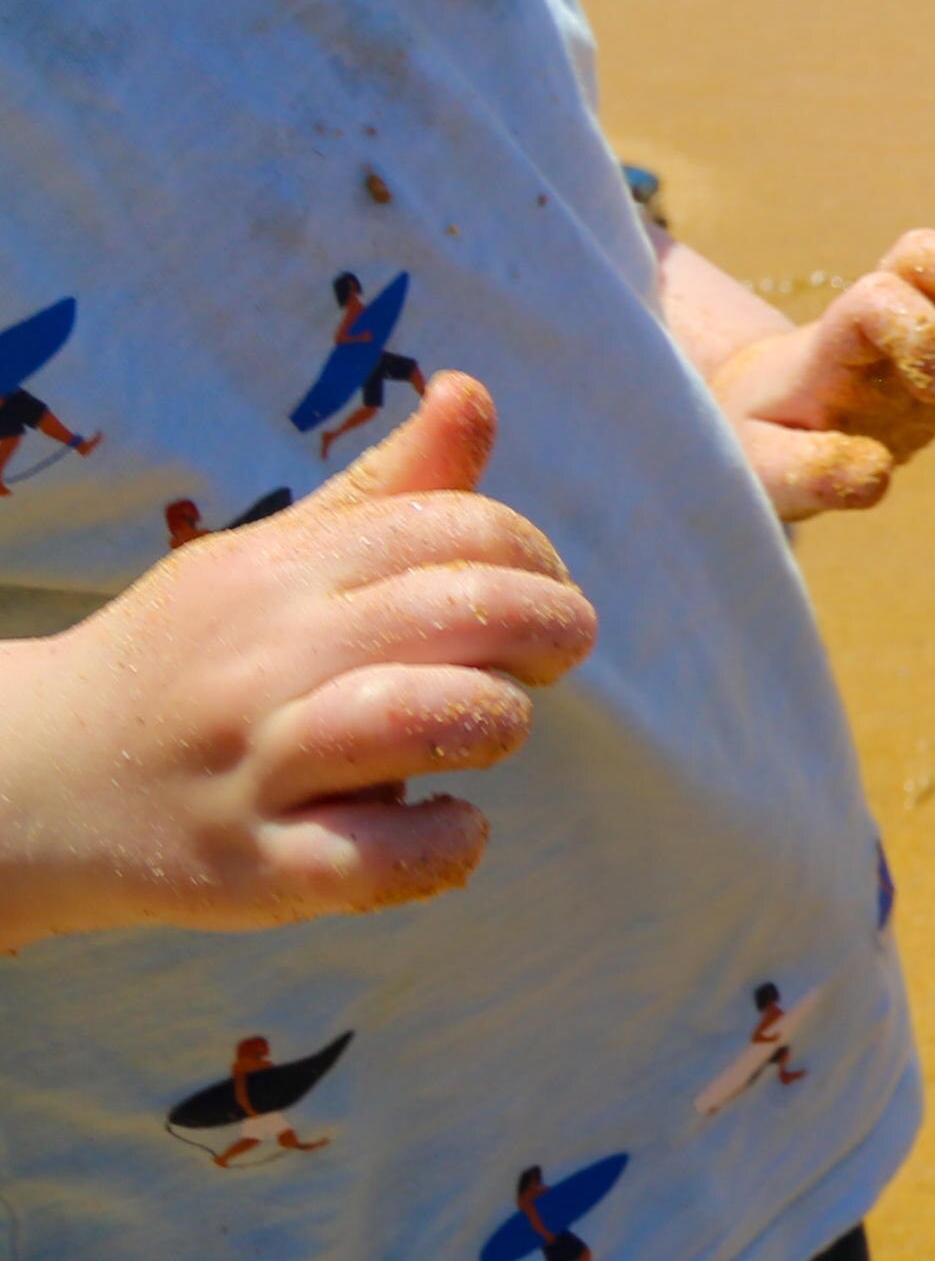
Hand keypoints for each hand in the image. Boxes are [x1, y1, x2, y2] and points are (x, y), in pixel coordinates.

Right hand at [0, 374, 592, 950]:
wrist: (22, 786)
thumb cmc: (191, 662)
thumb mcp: (270, 560)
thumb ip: (385, 490)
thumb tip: (470, 388)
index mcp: (279, 572)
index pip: (454, 527)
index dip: (533, 555)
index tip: (542, 592)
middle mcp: (264, 660)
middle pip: (459, 611)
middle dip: (547, 628)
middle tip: (554, 656)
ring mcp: (253, 770)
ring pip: (425, 720)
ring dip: (495, 722)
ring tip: (489, 730)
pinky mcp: (250, 872)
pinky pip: (378, 861)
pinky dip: (447, 844)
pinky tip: (453, 824)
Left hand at [701, 230, 934, 521]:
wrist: (775, 417)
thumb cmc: (767, 442)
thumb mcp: (767, 469)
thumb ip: (811, 472)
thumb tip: (877, 471)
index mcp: (832, 344)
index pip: (875, 297)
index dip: (915, 330)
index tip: (931, 392)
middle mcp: (882, 316)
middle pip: (927, 251)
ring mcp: (926, 321)